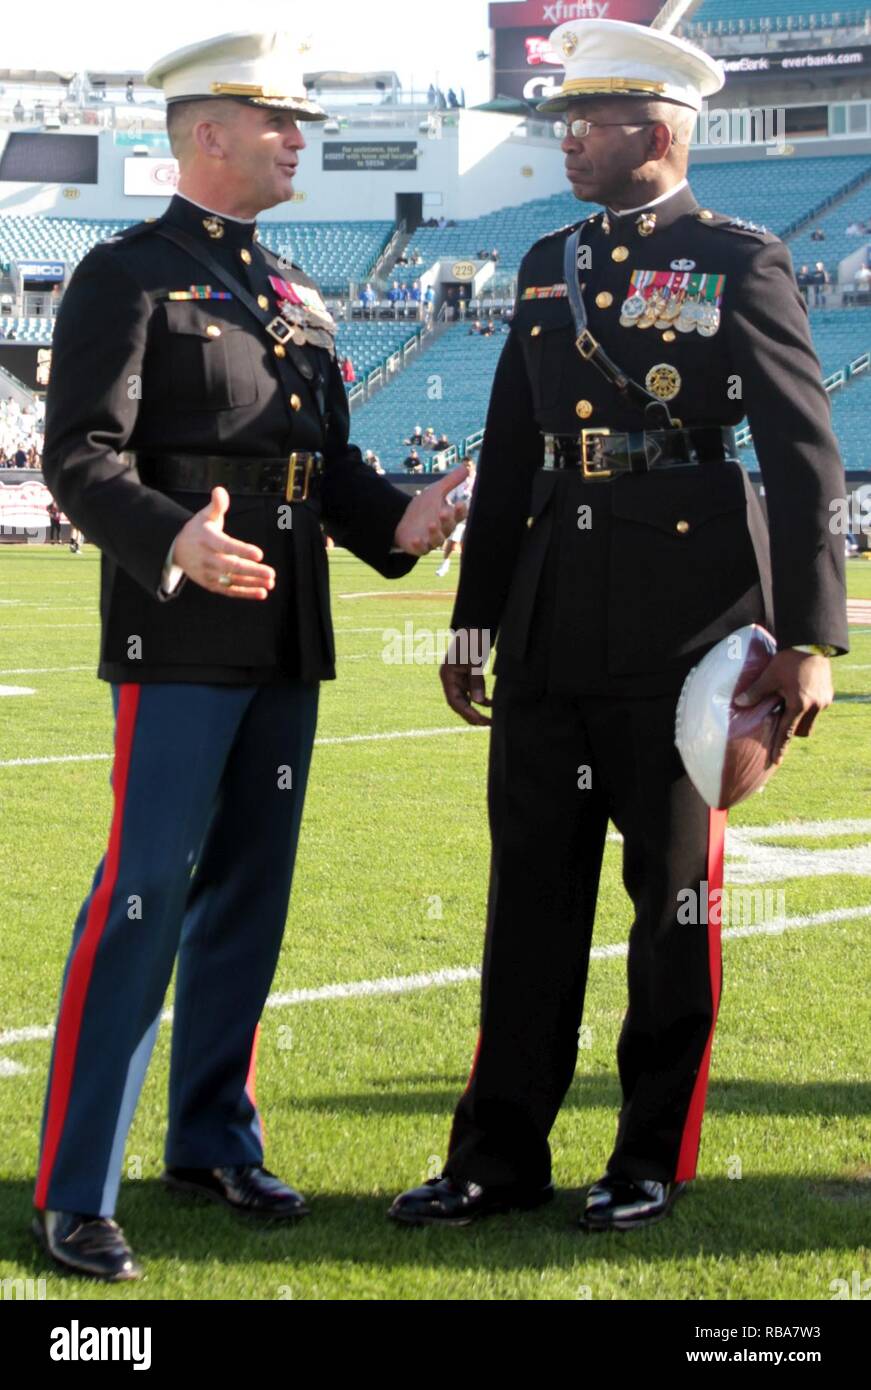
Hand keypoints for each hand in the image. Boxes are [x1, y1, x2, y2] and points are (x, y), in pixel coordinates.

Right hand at [172, 487, 275, 599]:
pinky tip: (262, 593)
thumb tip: (220, 490)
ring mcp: (208, 573)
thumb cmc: (198, 530)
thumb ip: (216, 505)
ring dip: (252, 583)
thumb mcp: (205, 515)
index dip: (242, 550)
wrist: (176, 549)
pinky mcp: (211, 585)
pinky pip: (229, 591)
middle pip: (231, 566)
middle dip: (252, 571)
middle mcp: (207, 558)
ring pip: (232, 581)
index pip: (226, 546)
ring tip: (270, 583)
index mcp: (207, 540)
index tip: (259, 554)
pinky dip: (245, 593)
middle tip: (271, 573)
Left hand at [394, 463, 469, 555]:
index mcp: (449, 516)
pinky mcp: (419, 547)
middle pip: (449, 527)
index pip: (459, 515)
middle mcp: (443, 530)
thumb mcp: (436, 491)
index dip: (460, 511)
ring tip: (431, 524)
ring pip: (437, 540)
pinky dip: (419, 545)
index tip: (459, 503)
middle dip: (447, 520)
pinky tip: (416, 539)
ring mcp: (431, 540)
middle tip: (444, 512)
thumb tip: (467, 467)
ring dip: (435, 533)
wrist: (403, 521)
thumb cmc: (424, 508)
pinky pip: (421, 549)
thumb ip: (451, 481)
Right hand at [440, 630, 491, 726]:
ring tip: (490, 720)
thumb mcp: (475, 661)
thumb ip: (476, 681)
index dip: (467, 712)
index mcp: (447, 675)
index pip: (455, 701)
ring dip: (476, 710)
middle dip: (472, 715)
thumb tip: (478, 701)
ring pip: (465, 700)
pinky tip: (491, 705)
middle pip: (458, 704)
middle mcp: (450, 679)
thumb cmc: (472, 640)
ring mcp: (457, 678)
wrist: (475, 626)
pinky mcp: (465, 676)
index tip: (481, 720)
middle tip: (487, 724)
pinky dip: (481, 699)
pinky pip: (472, 692)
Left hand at [734, 648, 833, 765]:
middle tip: (780, 722)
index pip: (787, 733)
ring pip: (810, 722)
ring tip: (789, 707)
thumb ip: (755, 692)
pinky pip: (816, 710)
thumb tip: (739, 702)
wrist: (812, 644)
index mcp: (799, 705)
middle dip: (791, 731)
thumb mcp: (770, 676)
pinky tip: (799, 696)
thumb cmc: (789, 659)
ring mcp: (824, 701)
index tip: (776, 761)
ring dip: (799, 720)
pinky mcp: (828, 695)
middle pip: (801, 731)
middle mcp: (814, 706)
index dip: (780, 747)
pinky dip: (807, 709)